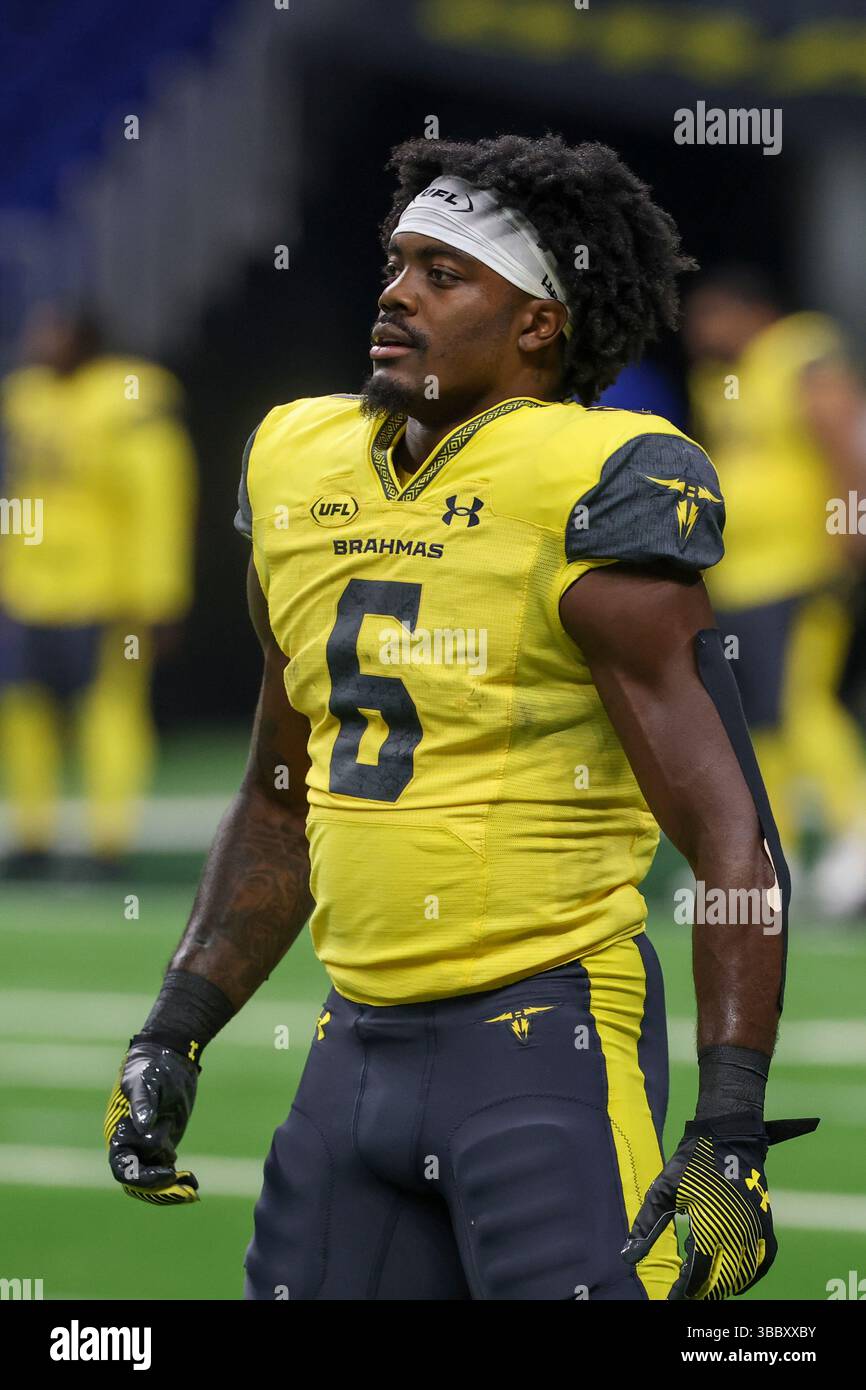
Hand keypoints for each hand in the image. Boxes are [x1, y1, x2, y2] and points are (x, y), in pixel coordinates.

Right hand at [104, 1040, 199, 1203]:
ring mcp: (148, 1145)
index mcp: (121, 1133)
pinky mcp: (164, 1142)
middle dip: (160, 1190)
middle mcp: (132, 1144)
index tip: (167, 1173)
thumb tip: (142, 1125)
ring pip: (153, 1179)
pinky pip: (165, 1169)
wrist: (168, 1057)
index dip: (142, 1177)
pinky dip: (177, 1179)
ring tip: (193, 1191)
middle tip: (186, 1192)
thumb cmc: (152, 1067)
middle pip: (139, 1181)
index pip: (124, 1168)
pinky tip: (193, 1180)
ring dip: (170, 1189)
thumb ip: (142, 1102)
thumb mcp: (147, 1081)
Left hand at [621, 1114, 818, 1298]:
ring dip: (721, 1286)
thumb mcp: (663, 1190)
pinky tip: (731, 1279)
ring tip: (702, 1284)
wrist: (730, 1138)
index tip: (671, 1297)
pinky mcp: (767, 1229)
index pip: (697, 1276)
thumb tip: (628, 1256)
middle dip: (701, 1293)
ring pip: (741, 1278)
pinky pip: (760, 1266)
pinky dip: (745, 1278)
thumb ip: (646, 1225)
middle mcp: (737, 1236)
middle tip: (684, 1293)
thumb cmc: (693, 1162)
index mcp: (710, 1227)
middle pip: (720, 1283)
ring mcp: (755, 1234)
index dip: (683, 1291)